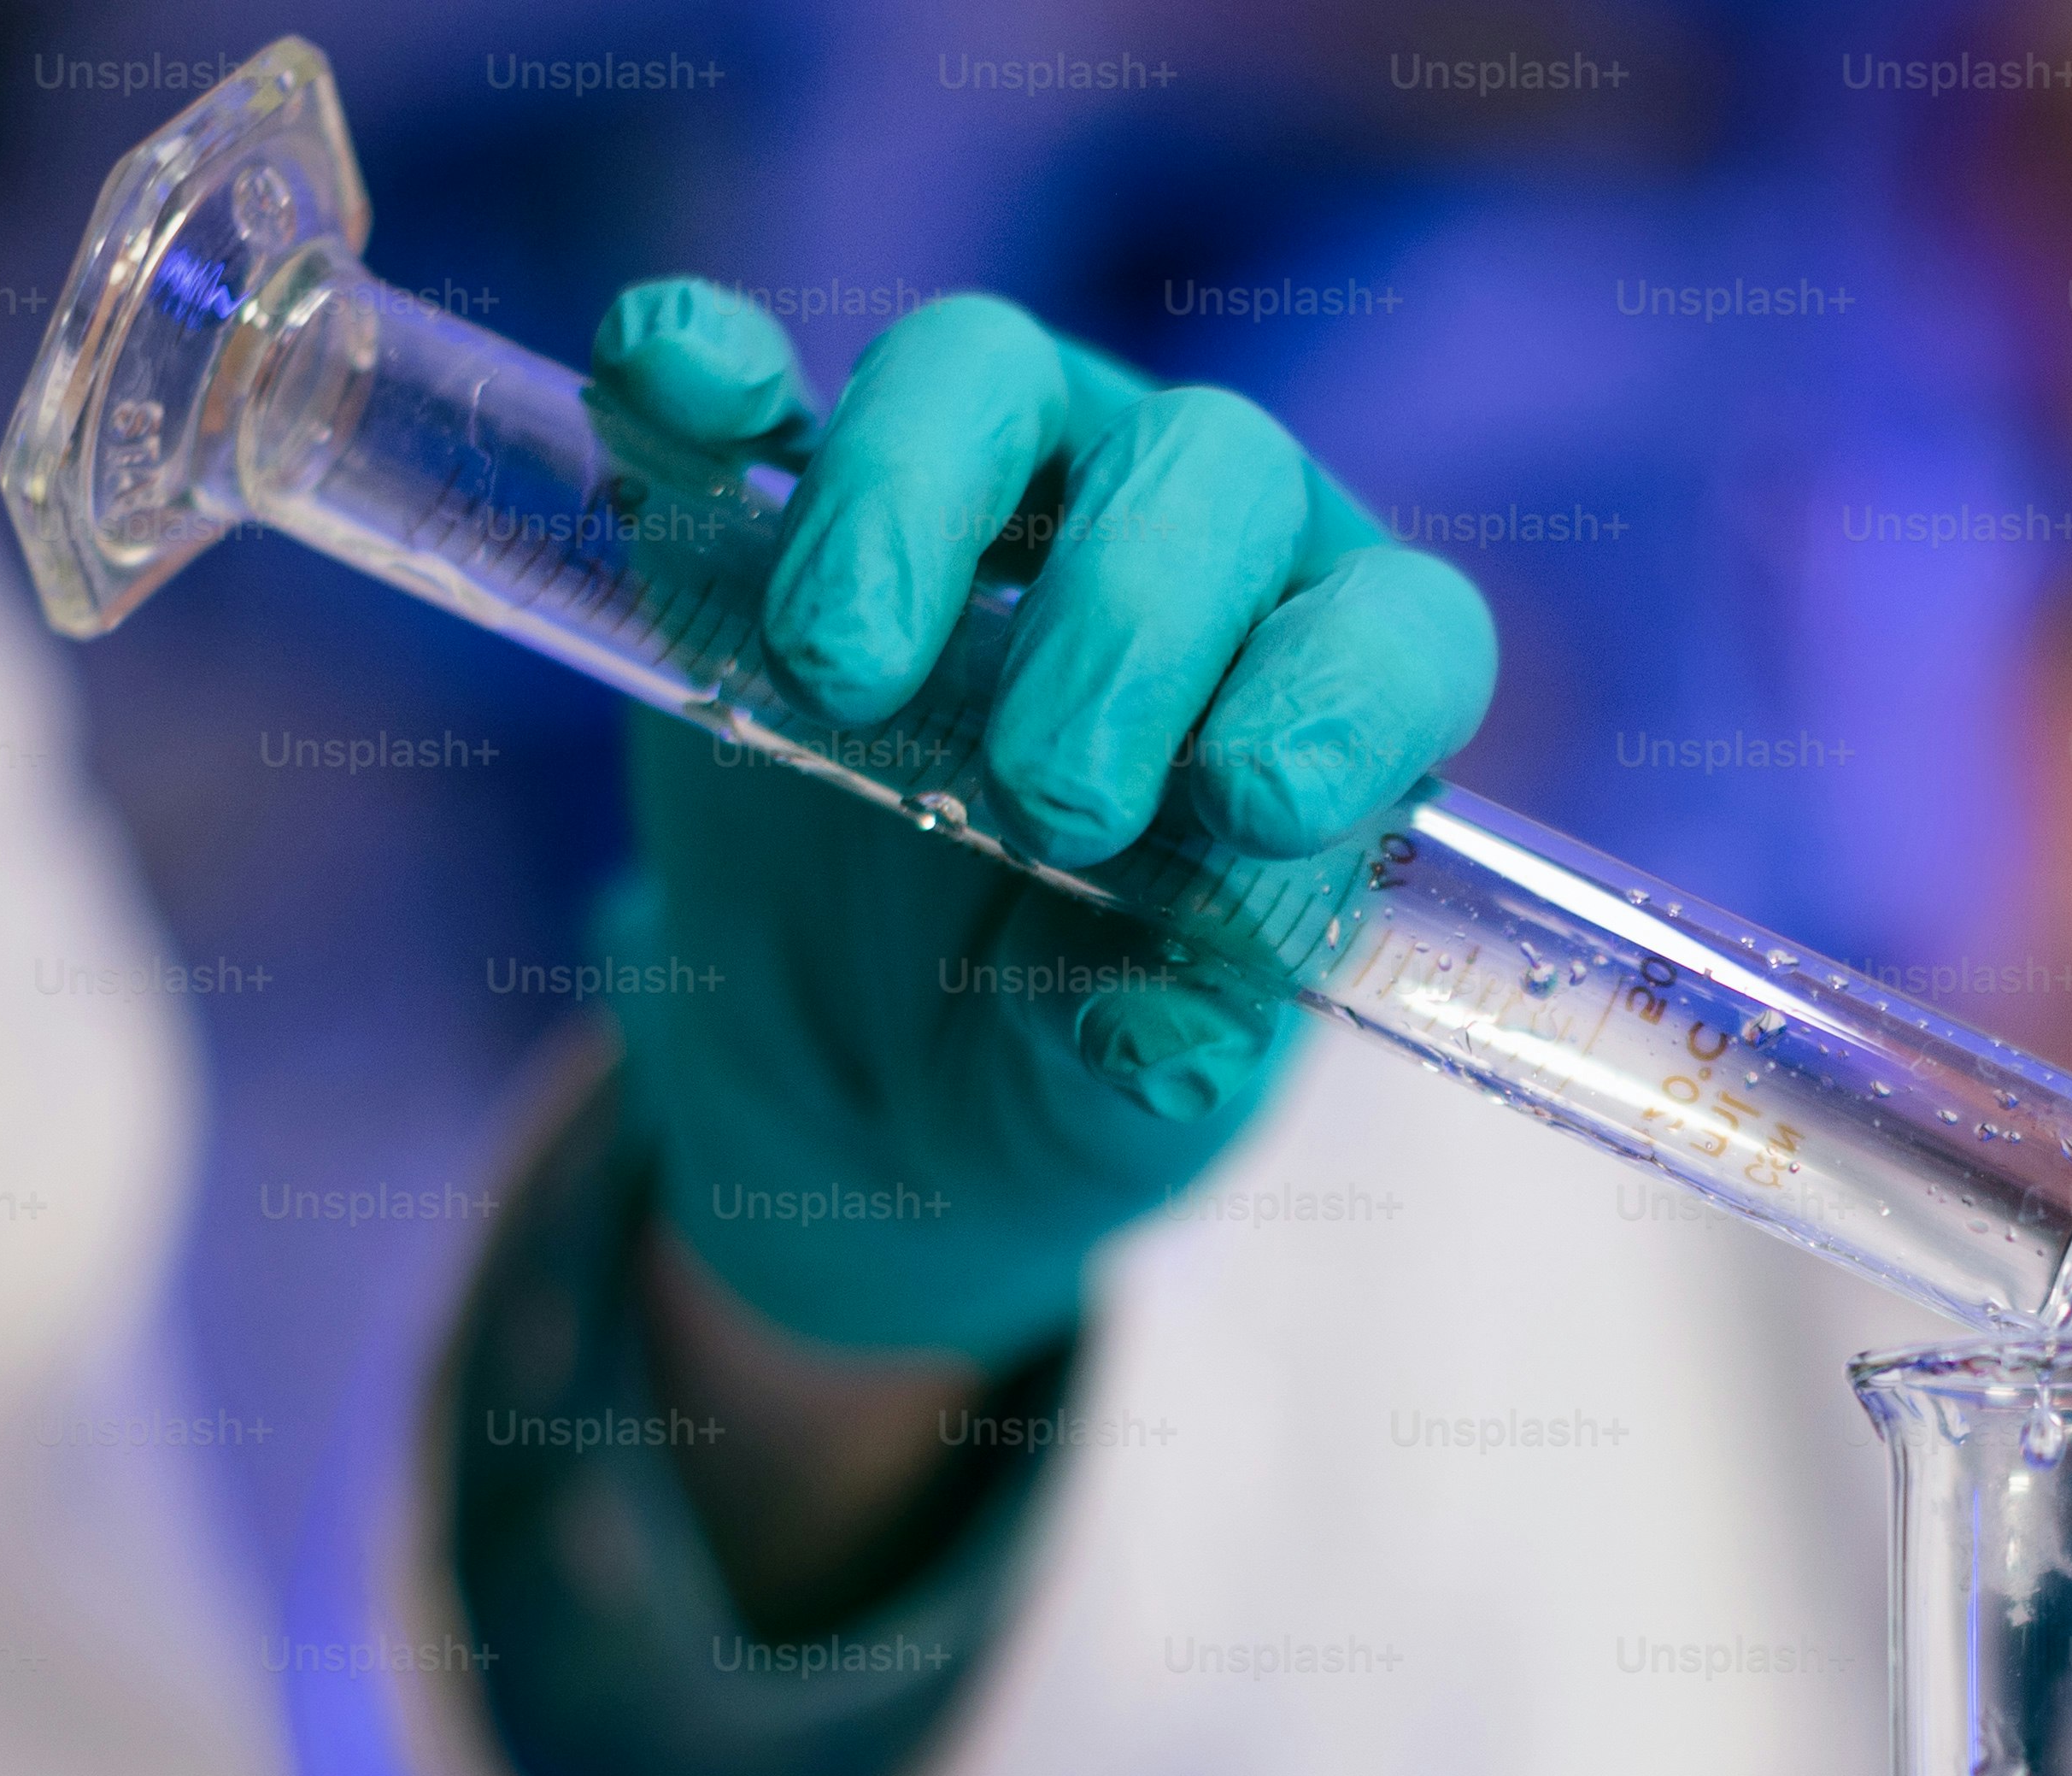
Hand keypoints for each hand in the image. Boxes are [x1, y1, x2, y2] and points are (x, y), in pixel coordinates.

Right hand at [586, 278, 1496, 1368]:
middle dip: (1125, 628)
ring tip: (842, 676)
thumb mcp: (1122, 1109)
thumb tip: (1159, 1031)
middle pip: (1199, 468)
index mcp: (1330, 692)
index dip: (1342, 695)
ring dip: (908, 500)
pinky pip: (745, 381)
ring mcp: (988, 486)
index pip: (1397, 629)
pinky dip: (707, 370)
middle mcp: (1188, 545)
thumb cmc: (1061, 1069)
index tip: (1248, 802)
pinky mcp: (784, 499)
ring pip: (983, 373)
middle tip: (1046, 803)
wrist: (863, 1083)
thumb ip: (1157, 1061)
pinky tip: (675, 386)